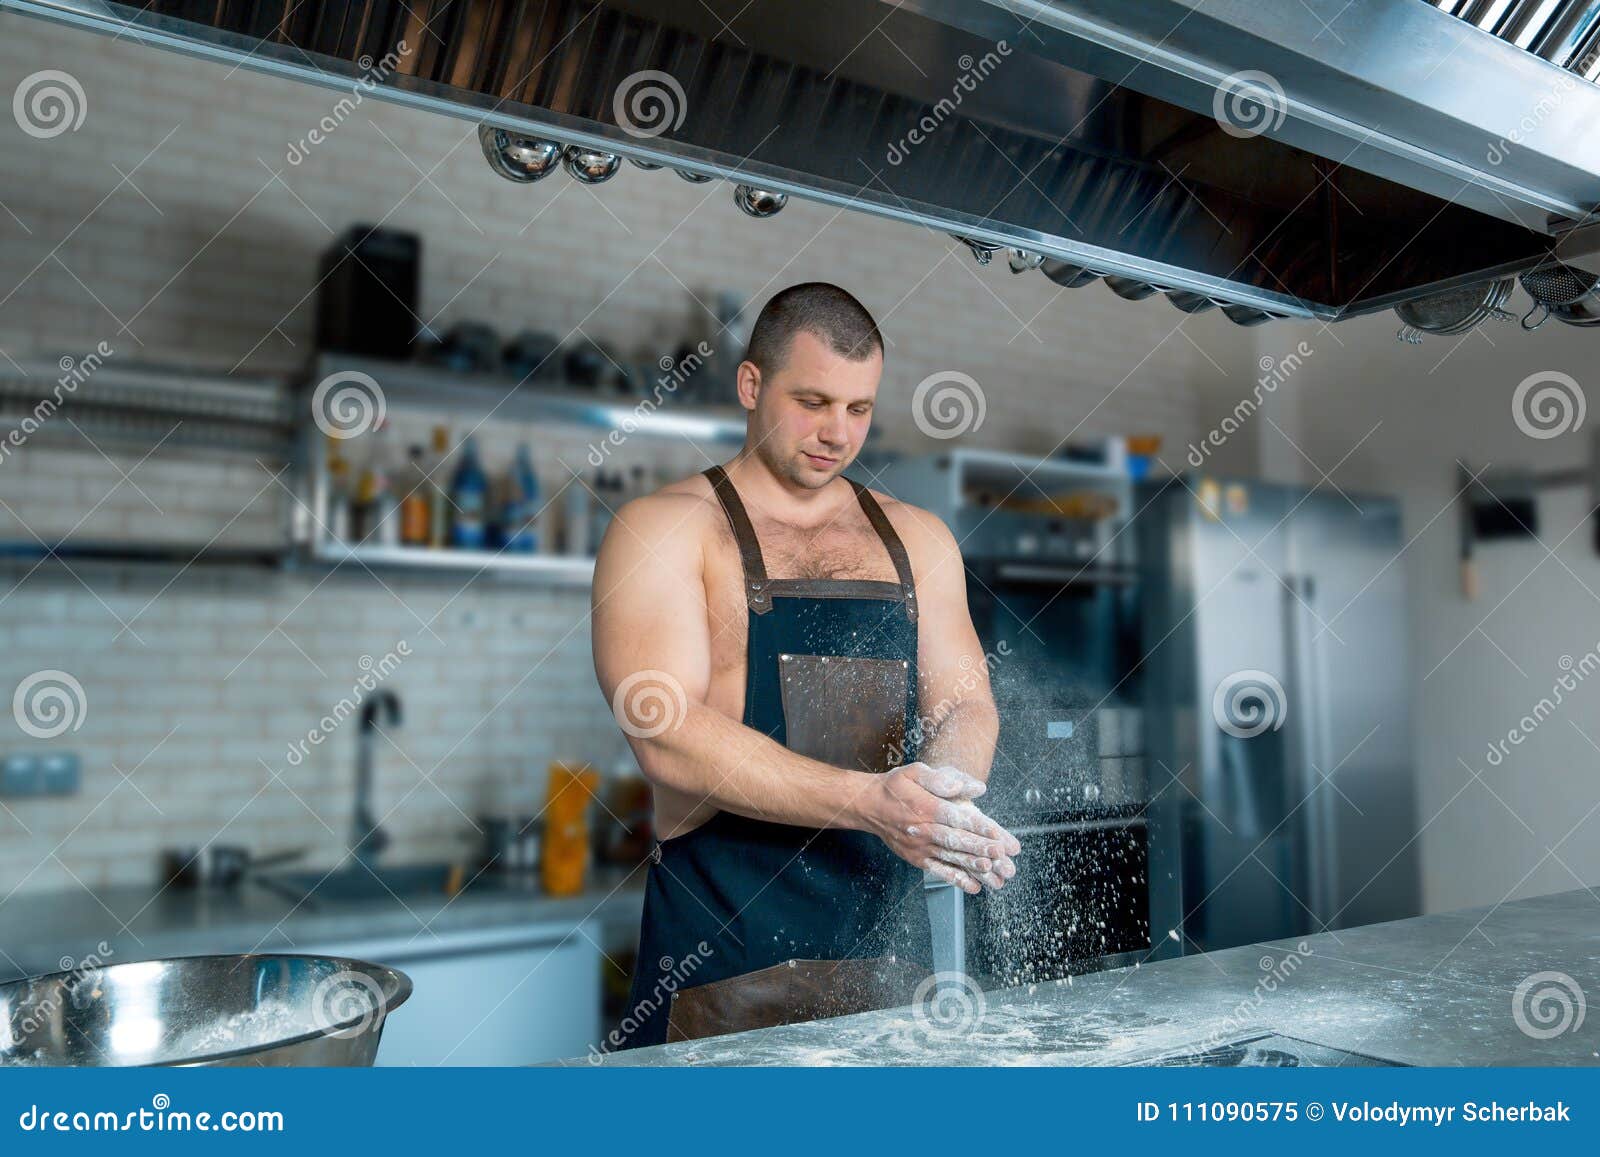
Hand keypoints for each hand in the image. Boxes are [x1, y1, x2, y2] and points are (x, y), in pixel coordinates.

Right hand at [855, 762, 1020, 894]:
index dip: (979, 826)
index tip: (998, 833)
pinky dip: (957, 880)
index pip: (956, 817)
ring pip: (950, 857)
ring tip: (994, 871)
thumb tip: (968, 786)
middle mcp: (923, 830)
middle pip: (956, 840)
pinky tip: (975, 886)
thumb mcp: (914, 772)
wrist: (868, 806)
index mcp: (926, 807)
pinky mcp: (917, 859)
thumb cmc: (895, 787)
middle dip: (981, 847)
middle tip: (1002, 853)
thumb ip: (940, 778)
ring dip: (973, 865)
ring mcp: (919, 847)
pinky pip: (939, 871)